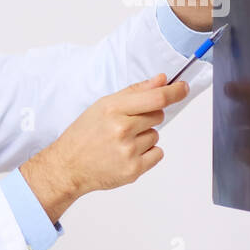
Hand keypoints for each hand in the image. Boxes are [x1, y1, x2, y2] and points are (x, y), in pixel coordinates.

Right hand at [20, 73, 189, 222]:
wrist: (67, 166)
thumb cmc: (83, 135)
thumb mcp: (102, 106)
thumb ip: (134, 92)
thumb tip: (161, 80)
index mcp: (113, 109)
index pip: (156, 98)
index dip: (175, 92)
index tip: (182, 88)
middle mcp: (121, 129)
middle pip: (158, 116)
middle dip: (147, 118)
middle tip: (125, 126)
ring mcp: (128, 151)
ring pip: (156, 136)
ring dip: (143, 138)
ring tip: (120, 143)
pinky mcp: (134, 169)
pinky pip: (157, 154)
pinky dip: (146, 154)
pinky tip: (126, 155)